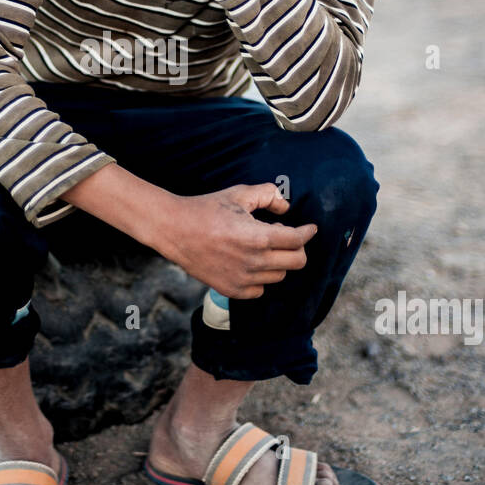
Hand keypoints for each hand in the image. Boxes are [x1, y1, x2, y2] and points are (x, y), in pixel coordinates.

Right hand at [156, 184, 317, 299]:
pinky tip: (250, 262)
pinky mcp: (231, 290)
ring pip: (279, 275)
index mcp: (259, 237)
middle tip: (283, 235)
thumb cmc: (207, 209)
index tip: (310, 228)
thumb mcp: (239, 194)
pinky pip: (260, 289)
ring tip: (260, 245)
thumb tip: (286, 208)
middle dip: (296, 247)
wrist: (174, 230)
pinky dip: (261, 277)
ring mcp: (243, 279)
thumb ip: (269, 195)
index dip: (307, 232)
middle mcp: (254, 262)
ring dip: (277, 260)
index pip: (298, 240)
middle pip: (297, 262)